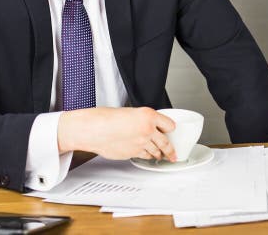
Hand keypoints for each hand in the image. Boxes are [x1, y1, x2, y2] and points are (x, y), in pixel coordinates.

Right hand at [58, 107, 176, 161]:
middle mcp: (148, 129)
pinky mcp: (133, 153)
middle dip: (171, 150)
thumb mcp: (130, 112)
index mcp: (148, 115)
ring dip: (158, 154)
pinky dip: (146, 156)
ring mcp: (141, 143)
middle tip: (174, 154)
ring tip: (161, 156)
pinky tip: (146, 156)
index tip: (173, 131)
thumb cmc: (106, 118)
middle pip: (166, 142)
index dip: (171, 128)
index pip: (169, 124)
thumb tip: (149, 126)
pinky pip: (144, 156)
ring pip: (156, 151)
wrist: (93, 129)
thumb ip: (143, 120)